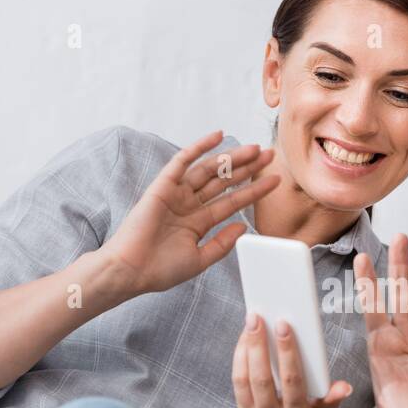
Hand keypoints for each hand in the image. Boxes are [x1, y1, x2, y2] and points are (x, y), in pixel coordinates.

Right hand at [100, 130, 278, 296]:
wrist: (132, 270)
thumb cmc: (161, 269)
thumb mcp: (200, 259)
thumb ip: (222, 243)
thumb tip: (243, 226)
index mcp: (199, 222)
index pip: (233, 202)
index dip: (254, 190)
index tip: (275, 180)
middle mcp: (189, 205)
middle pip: (224, 181)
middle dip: (248, 168)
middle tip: (269, 155)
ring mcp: (176, 193)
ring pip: (209, 170)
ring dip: (231, 158)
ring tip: (254, 149)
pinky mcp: (162, 186)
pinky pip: (182, 161)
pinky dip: (199, 147)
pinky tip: (218, 136)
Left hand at [233, 314, 351, 407]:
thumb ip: (332, 401)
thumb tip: (343, 386)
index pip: (292, 381)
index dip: (286, 351)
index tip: (284, 326)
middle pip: (261, 378)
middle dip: (258, 345)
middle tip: (257, 318)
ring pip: (244, 380)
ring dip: (244, 350)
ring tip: (249, 325)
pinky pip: (238, 387)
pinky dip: (239, 363)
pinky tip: (243, 345)